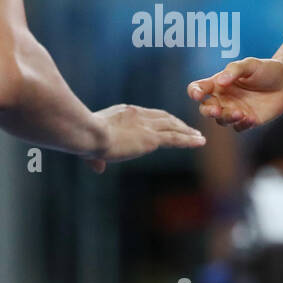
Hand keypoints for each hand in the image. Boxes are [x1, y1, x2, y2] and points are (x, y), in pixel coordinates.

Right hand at [86, 104, 204, 172]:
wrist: (88, 133)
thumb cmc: (83, 139)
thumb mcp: (89, 149)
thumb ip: (95, 159)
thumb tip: (98, 169)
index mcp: (124, 113)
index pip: (147, 115)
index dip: (160, 120)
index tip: (168, 124)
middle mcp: (138, 115)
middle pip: (163, 118)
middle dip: (177, 124)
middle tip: (189, 129)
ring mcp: (146, 126)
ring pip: (172, 127)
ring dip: (187, 132)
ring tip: (198, 137)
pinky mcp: (150, 138)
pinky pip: (175, 138)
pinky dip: (189, 140)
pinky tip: (199, 141)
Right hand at [186, 57, 282, 131]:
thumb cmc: (266, 69)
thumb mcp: (250, 64)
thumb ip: (234, 70)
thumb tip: (220, 81)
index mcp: (218, 83)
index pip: (199, 88)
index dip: (194, 92)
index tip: (197, 94)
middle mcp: (223, 99)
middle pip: (206, 109)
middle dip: (208, 111)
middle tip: (216, 110)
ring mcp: (234, 111)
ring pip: (221, 120)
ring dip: (227, 118)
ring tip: (240, 113)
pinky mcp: (247, 121)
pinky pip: (239, 127)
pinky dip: (242, 124)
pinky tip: (251, 118)